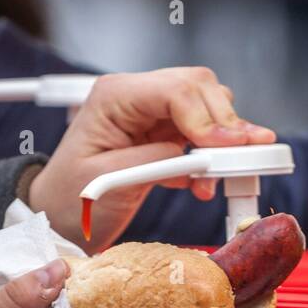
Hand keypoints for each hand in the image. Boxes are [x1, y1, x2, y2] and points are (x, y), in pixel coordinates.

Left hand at [28, 68, 276, 252]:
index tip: (233, 149)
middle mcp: (136, 96)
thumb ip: (154, 160)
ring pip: (208, 108)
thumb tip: (198, 152)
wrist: (59, 219)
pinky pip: (203, 137)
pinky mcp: (163, 136)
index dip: (210, 119)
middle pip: (200, 89)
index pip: (177, 91)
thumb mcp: (107, 181)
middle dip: (228, 124)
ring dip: (225, 142)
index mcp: (115, 97)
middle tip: (248, 159)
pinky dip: (215, 160)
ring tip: (225, 176)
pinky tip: (207, 184)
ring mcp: (152, 114)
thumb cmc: (70, 200)